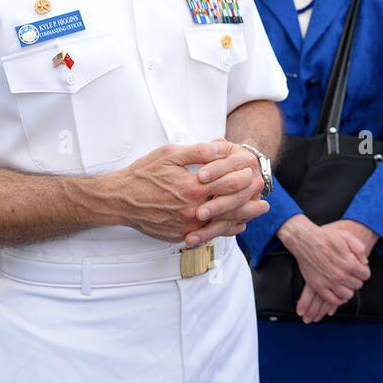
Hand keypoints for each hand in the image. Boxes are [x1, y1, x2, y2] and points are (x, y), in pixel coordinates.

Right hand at [107, 140, 267, 243]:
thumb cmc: (144, 174)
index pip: (229, 183)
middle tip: (263, 193)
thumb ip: (200, 152)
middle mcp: (192, 211)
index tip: (254, 171)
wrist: (119, 200)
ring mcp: (186, 227)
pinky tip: (236, 224)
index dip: (244, 177)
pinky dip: (224, 229)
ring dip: (243, 216)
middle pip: (231, 206)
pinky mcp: (180, 236)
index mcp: (192, 189)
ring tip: (259, 210)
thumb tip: (224, 146)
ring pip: (223, 224)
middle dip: (250, 198)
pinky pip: (208, 234)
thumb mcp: (170, 154)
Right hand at [278, 216, 371, 323]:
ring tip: (346, 283)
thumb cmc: (325, 237)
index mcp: (349, 263)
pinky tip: (339, 293)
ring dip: (349, 289)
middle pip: (357, 285)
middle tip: (351, 274)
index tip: (360, 269)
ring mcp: (329, 282)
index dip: (364, 271)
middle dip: (356, 279)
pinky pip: (333, 300)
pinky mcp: (318, 287)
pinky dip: (338, 299)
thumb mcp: (347, 236)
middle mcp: (340, 275)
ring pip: (347, 295)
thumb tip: (365, 262)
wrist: (305, 240)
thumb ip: (360, 249)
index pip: (365, 275)